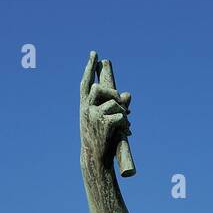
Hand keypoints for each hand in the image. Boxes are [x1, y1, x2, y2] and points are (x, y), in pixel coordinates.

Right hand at [80, 51, 131, 167]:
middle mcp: (85, 108)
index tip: (94, 53)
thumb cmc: (100, 139)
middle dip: (112, 93)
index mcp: (83, 106)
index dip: (89, 67)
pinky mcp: (103, 123)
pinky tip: (127, 132)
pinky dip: (126, 123)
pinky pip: (120, 116)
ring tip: (126, 124)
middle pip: (99, 88)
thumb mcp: (104, 120)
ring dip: (123, 113)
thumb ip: (115, 106)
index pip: (85, 83)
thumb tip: (128, 94)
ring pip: (113, 104)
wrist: (95, 158)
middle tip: (121, 102)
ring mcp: (93, 115)